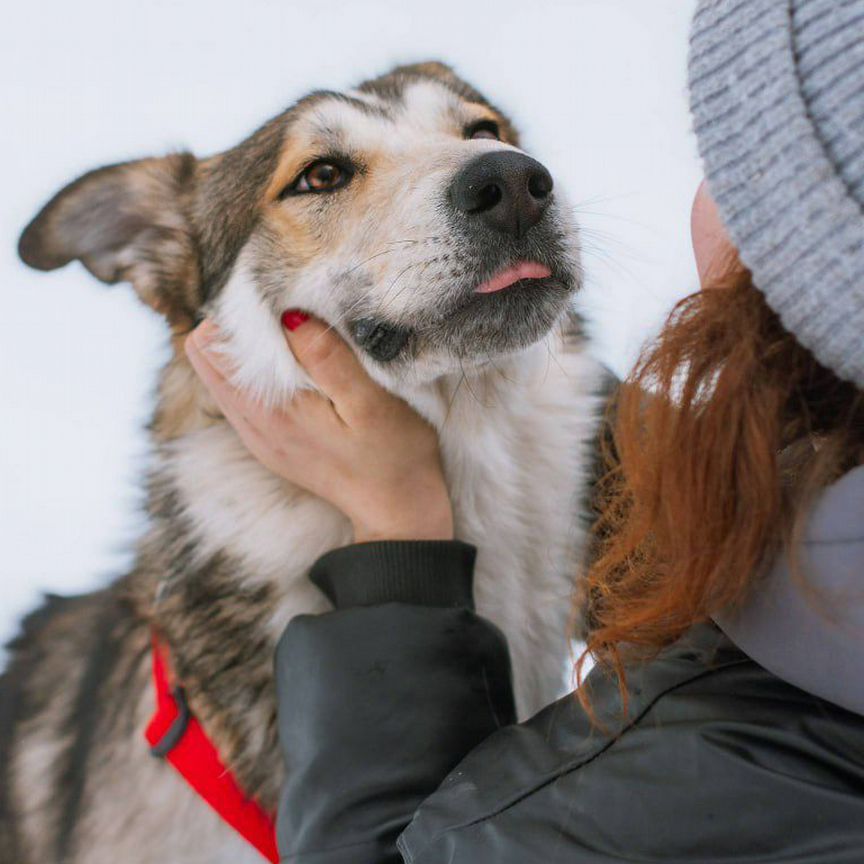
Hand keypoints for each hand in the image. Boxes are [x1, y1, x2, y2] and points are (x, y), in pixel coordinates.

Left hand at [184, 314, 453, 542]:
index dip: (236, 316)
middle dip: (234, 330)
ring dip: (242, 352)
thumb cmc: (394, 456)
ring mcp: (260, 439)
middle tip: (278, 312)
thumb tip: (288, 316)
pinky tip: (285, 368)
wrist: (399, 512)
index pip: (214, 350)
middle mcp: (254, 427)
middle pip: (208, 362)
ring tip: (284, 334)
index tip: (272, 300)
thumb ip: (328, 359)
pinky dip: (251, 375)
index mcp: (272, 412)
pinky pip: (239, 399)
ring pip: (221, 381)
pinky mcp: (272, 446)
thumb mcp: (370, 403)